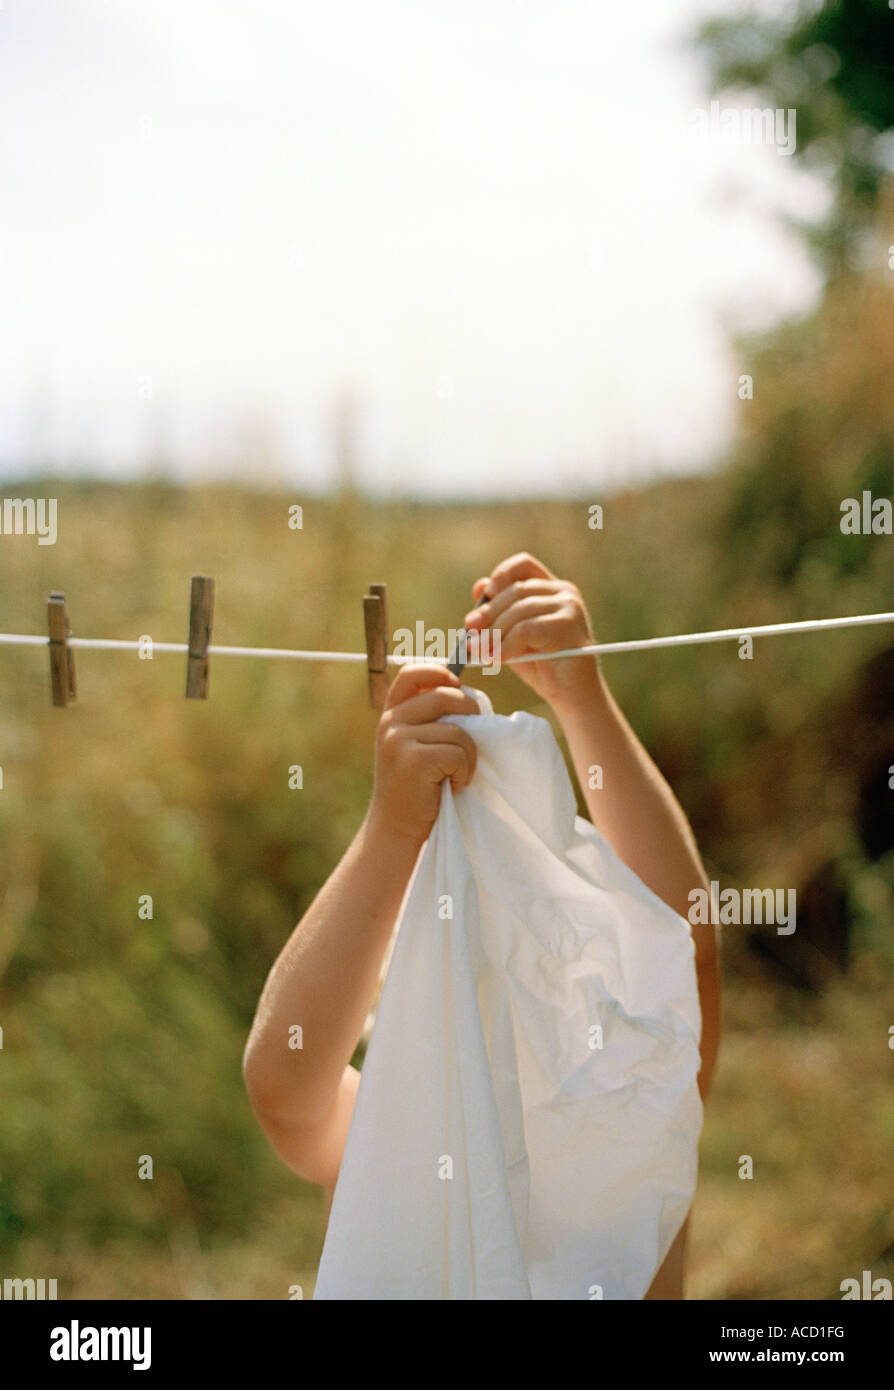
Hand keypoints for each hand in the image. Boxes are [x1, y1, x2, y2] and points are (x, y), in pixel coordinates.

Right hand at [365, 663, 480, 852]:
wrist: (395, 829)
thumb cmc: (415, 788)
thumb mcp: (414, 746)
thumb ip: (430, 721)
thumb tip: (471, 698)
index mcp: (392, 714)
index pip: (412, 674)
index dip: (439, 672)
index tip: (458, 686)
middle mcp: (391, 722)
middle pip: (446, 696)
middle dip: (471, 714)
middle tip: (472, 743)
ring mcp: (399, 740)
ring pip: (458, 729)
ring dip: (469, 755)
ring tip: (457, 774)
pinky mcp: (413, 760)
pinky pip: (458, 752)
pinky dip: (465, 771)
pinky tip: (453, 785)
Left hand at [463, 551, 601, 711]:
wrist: (572, 696)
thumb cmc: (543, 666)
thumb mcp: (513, 636)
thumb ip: (499, 614)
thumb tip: (479, 586)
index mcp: (551, 589)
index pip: (524, 564)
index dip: (502, 574)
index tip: (484, 594)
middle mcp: (564, 593)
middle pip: (516, 590)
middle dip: (488, 613)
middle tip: (469, 633)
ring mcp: (569, 607)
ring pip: (519, 611)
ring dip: (493, 633)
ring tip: (478, 651)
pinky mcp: (569, 626)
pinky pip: (527, 629)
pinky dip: (505, 645)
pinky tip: (496, 658)